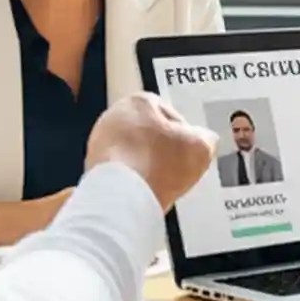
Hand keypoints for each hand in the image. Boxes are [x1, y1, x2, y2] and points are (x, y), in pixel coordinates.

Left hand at [86, 92, 217, 209]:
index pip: (169, 113)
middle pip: (148, 132)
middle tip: (177, 167)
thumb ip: (206, 138)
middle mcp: (113, 116)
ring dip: (147, 165)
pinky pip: (120, 171)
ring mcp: (99, 143)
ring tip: (161, 182)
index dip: (184, 133)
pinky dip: (132, 180)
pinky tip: (144, 191)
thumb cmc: (159, 164)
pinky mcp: (93, 168)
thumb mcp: (200, 147)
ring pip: (133, 152)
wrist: (123, 198)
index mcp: (139, 102)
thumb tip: (205, 140)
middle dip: (163, 148)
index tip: (189, 149)